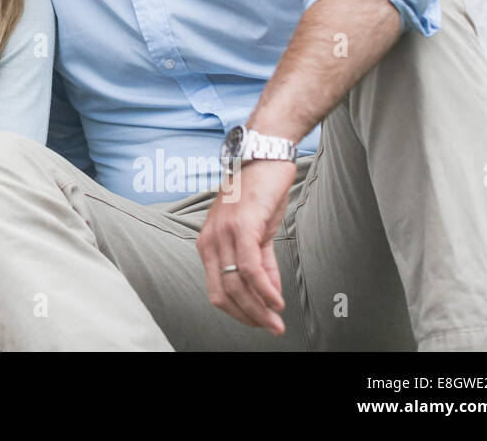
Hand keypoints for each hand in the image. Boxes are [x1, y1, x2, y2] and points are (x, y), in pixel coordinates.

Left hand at [195, 159, 296, 333]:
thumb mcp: (257, 234)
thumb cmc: (259, 194)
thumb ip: (261, 263)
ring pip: (237, 285)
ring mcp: (223, 233)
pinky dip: (264, 290)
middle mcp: (210, 240)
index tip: (259, 323)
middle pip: (223, 293)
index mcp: (208, 244)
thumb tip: (269, 294)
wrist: (264, 158)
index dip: (238, 313)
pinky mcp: (242, 226)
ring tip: (277, 321)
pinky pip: (250, 268)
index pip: (216, 290)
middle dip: (248, 317)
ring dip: (259, 309)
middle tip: (272, 329)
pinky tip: (277, 301)